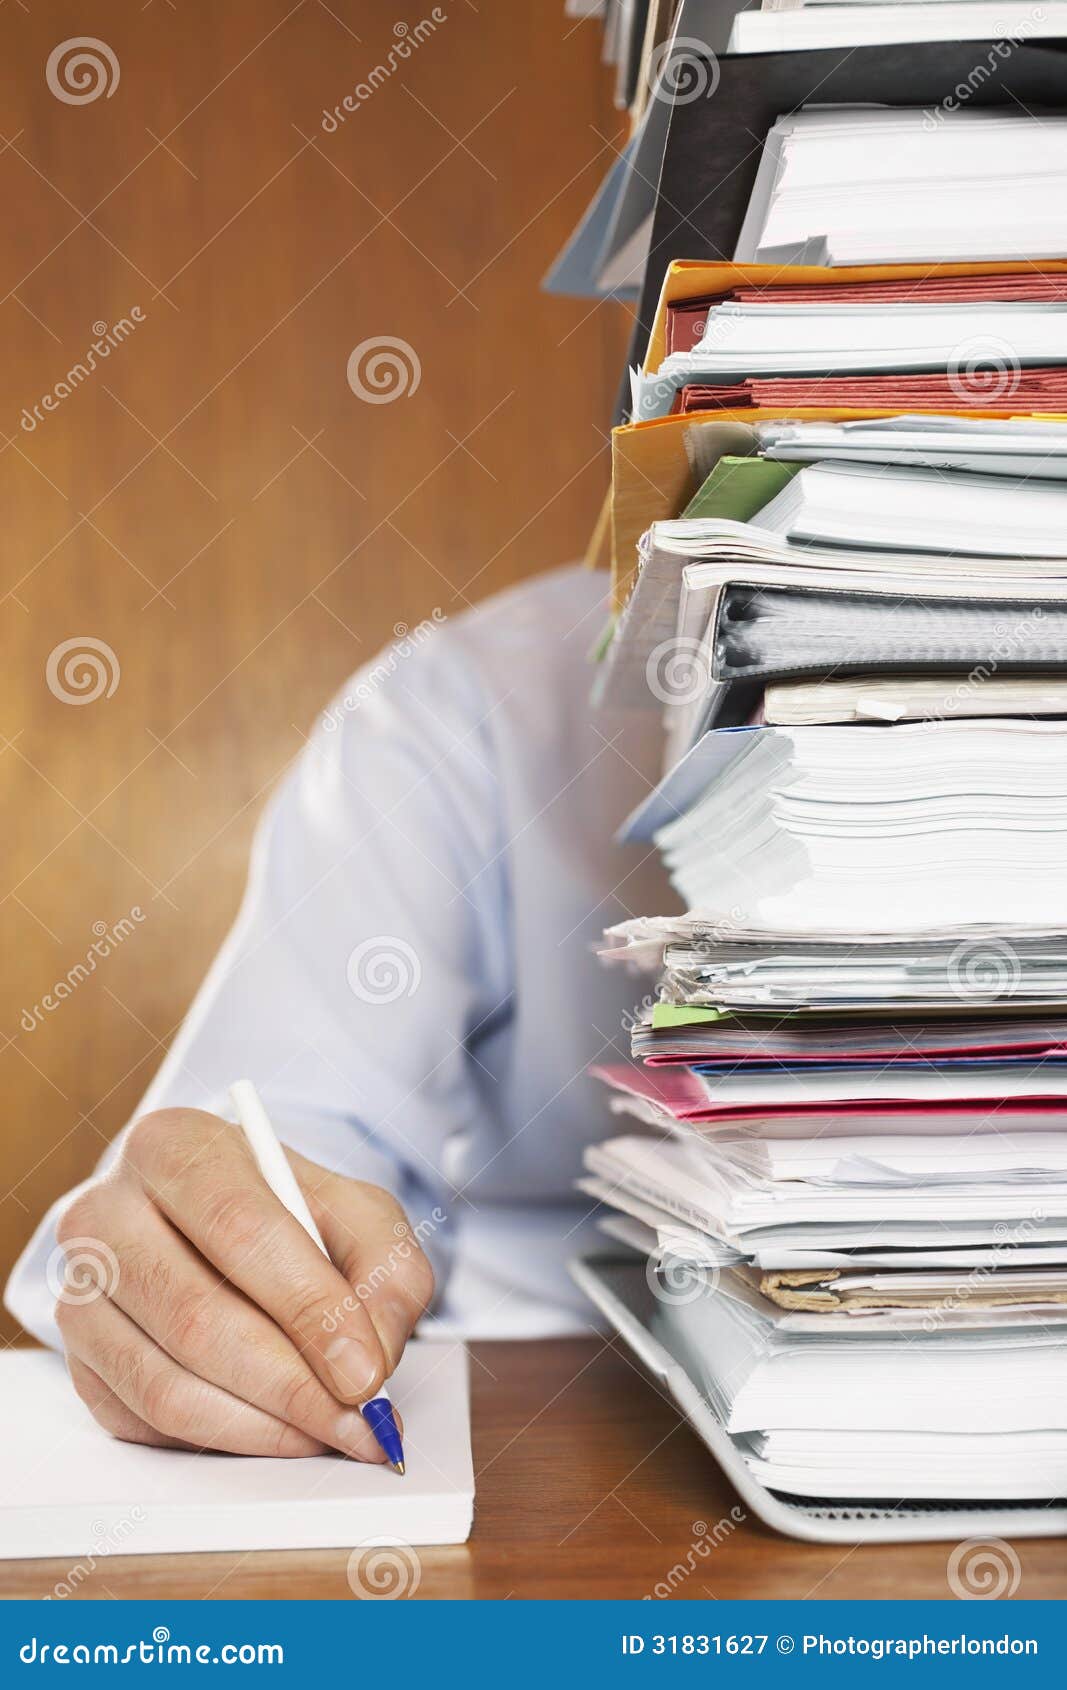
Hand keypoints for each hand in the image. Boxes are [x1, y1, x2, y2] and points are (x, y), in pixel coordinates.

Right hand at [52, 1107, 433, 1459]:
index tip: (364, 1371)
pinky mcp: (78, 1360)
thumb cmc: (290, 1215)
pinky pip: (144, 1422)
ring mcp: (81, 1290)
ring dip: (261, 1426)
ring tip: (328, 1432)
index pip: (239, 1228)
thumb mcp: (359, 1214)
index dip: (307, 1307)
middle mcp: (108, 1212)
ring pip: (165, 1384)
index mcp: (174, 1145)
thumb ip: (385, 1274)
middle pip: (196, 1317)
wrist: (225, 1227)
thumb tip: (368, 1362)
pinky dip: (222, 1440)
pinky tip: (276, 1429)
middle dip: (292, 1385)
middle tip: (358, 1422)